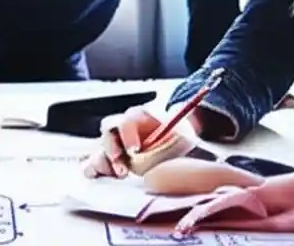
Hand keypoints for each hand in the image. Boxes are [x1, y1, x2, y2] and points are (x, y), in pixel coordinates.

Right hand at [84, 102, 230, 179]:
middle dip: (113, 150)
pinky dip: (94, 168)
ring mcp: (116, 142)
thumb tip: (198, 143)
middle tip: (124, 170)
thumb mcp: (184, 133)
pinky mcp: (112, 158)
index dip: (129, 134)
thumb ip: (185, 136)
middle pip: (108, 132)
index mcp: (140, 116)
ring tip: (114, 177)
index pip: (128, 120)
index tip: (136, 151)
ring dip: (104, 162)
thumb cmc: (178, 135)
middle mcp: (123, 126)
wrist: (174, 139)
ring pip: (101, 147)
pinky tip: (95, 177)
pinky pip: (96, 160)